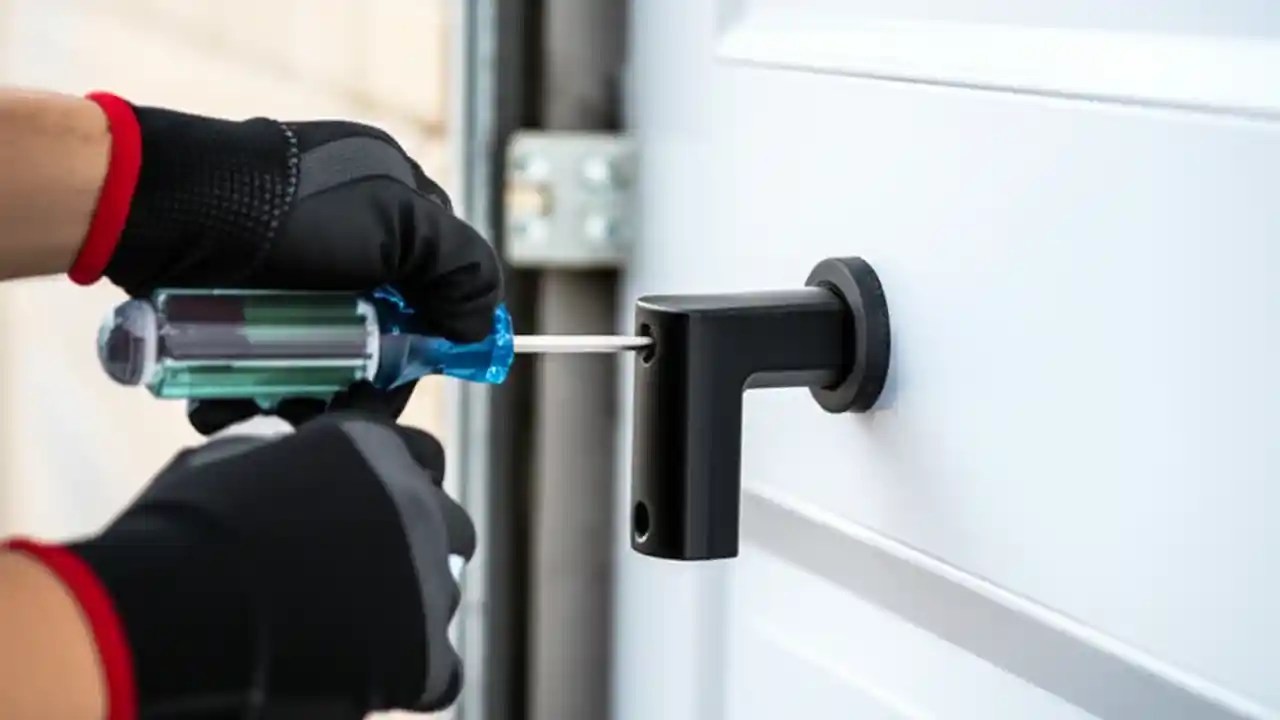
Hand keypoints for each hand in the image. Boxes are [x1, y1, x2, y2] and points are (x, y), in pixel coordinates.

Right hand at [63, 412, 474, 715]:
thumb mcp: (219, 465)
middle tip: (365, 578)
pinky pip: (443, 670)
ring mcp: (429, 579)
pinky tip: (369, 681)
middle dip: (419, 548)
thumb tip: (280, 452)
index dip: (397, 485)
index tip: (373, 511)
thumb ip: (273, 452)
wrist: (174, 620)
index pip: (421, 455)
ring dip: (411, 610)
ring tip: (345, 633)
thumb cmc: (178, 537)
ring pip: (446, 594)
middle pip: (449, 525)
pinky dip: (413, 678)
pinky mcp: (426, 655)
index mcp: (374, 449)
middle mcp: (418, 504)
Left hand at [78, 94, 503, 430]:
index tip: (410, 374)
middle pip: (377, 333)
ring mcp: (290, 273)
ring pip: (319, 355)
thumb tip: (477, 329)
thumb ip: (461, 267)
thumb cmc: (287, 208)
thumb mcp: (400, 222)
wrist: (165, 209)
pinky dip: (253, 386)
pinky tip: (234, 402)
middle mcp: (344, 242)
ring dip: (302, 395)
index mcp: (392, 208)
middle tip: (336, 410)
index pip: (437, 285)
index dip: (431, 337)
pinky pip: (261, 356)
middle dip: (358, 380)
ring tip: (273, 413)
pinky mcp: (238, 300)